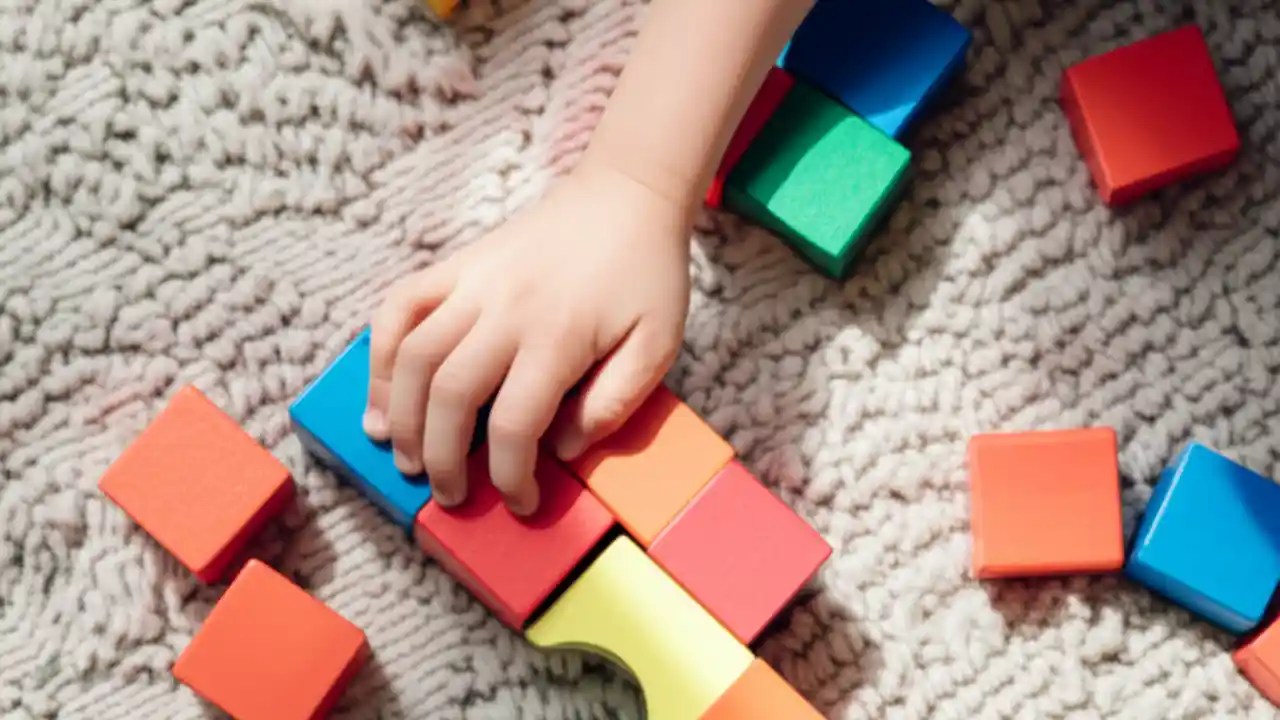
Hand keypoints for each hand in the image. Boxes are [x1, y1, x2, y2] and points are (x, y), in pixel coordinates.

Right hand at [363, 161, 691, 514]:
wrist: (625, 195)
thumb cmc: (646, 276)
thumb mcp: (658, 344)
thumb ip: (615, 402)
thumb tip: (561, 447)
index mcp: (558, 337)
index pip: (514, 423)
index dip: (510, 476)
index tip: (521, 503)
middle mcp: (504, 310)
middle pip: (448, 395)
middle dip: (440, 458)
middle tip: (448, 496)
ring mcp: (472, 282)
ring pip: (411, 354)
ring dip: (397, 413)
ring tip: (402, 455)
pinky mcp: (456, 264)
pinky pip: (398, 306)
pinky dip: (379, 352)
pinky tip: (382, 391)